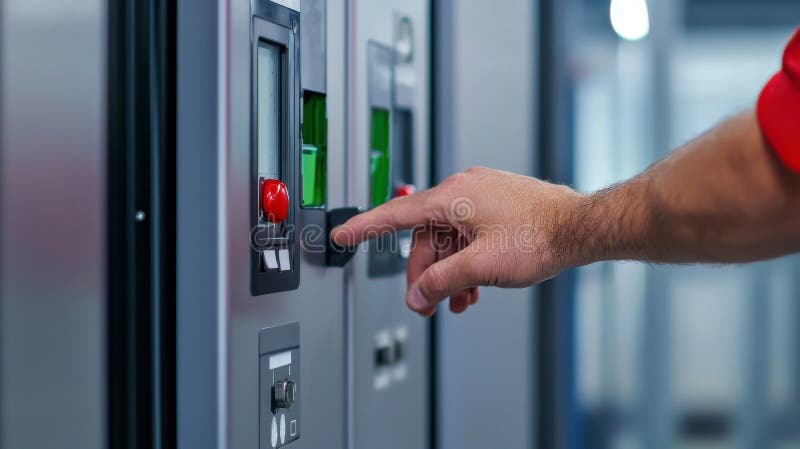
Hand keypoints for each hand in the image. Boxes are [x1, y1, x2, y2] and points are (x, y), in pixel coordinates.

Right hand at [331, 167, 587, 315]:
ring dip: (448, 272)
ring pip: (448, 239)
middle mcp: (464, 190)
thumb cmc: (540, 236)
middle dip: (424, 274)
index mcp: (453, 197)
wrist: (581, 227)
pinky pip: (468, 234)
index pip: (396, 215)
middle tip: (427, 305)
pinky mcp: (498, 204)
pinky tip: (475, 287)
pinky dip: (466, 261)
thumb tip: (417, 295)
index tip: (343, 235)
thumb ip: (441, 282)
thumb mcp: (481, 267)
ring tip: (457, 302)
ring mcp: (483, 195)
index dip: (365, 228)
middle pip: (425, 237)